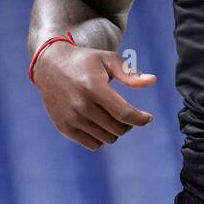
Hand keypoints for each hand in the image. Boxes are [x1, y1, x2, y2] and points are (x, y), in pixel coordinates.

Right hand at [33, 42, 155, 149]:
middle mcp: (81, 105)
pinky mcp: (64, 127)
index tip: (149, 118)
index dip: (140, 119)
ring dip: (116, 130)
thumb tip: (153, 80)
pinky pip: (93, 144)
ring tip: (113, 116)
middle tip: (127, 113)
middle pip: (117, 128)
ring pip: (107, 138)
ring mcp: (71, 119)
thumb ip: (130, 73)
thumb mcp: (108, 60)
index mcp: (93, 87)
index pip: (123, 113)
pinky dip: (102, 137)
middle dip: (129, 123)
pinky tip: (101, 123)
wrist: (50, 66)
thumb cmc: (85, 61)